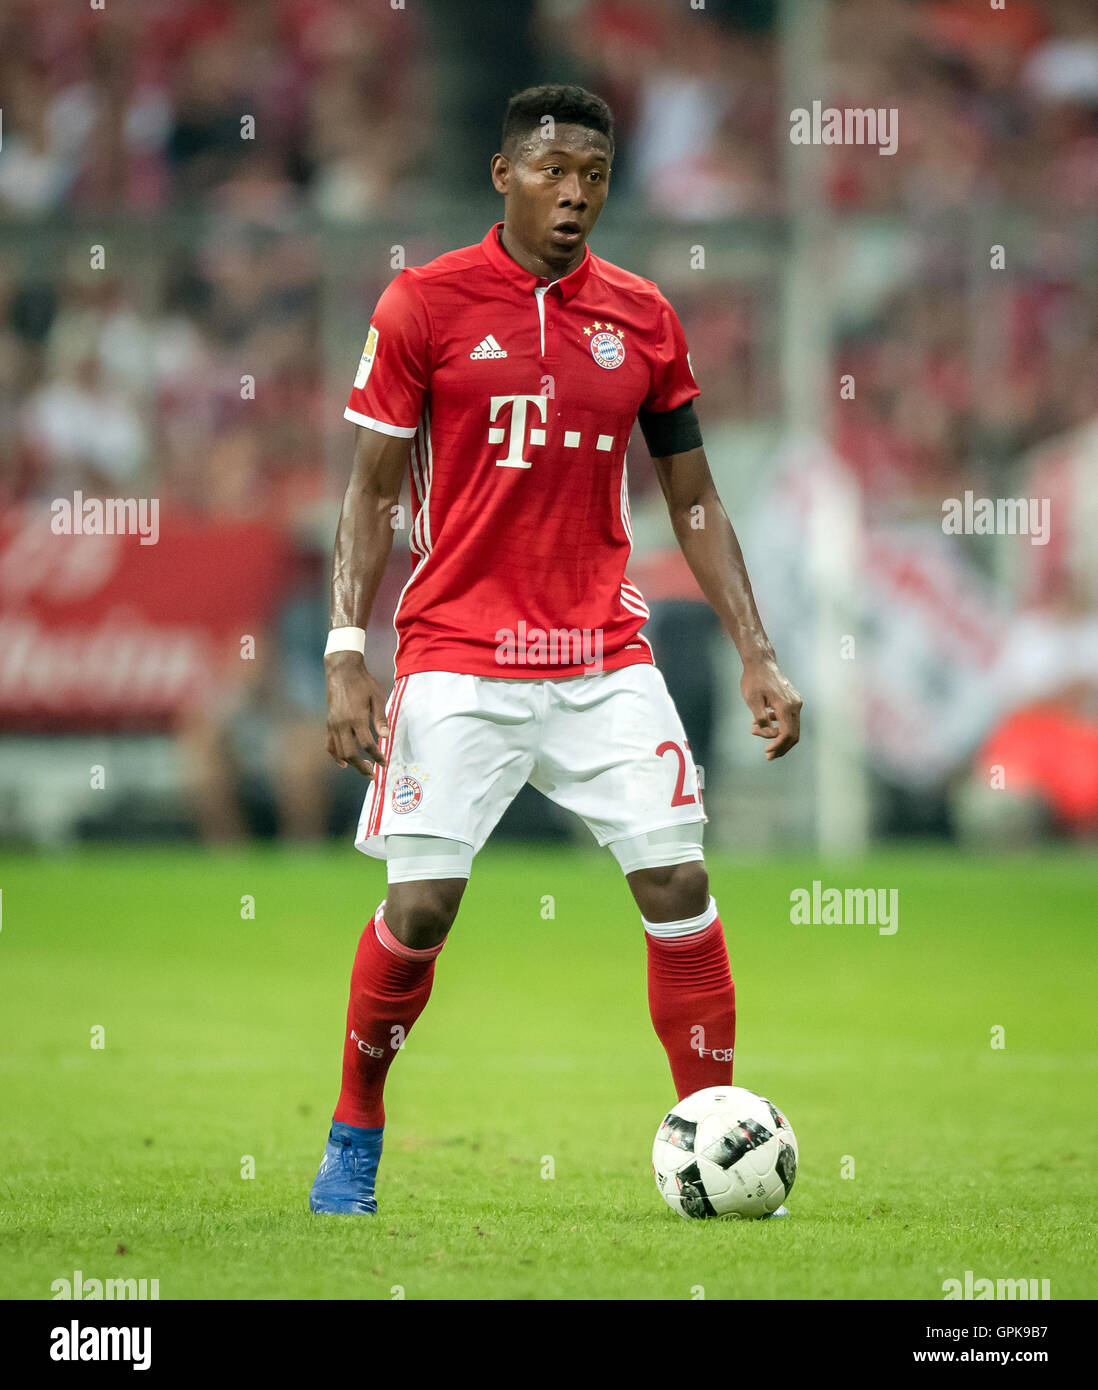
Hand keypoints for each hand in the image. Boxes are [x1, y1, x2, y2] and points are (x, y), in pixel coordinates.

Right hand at [325, 654, 389, 777]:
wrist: (342, 670)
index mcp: (356, 718)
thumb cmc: (363, 682)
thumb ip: (380, 718)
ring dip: (350, 763)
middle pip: (351, 753)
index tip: (384, 763)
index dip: (377, 756)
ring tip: (363, 768)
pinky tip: (342, 763)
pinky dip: (335, 756)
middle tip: (373, 774)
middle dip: (362, 767)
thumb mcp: (377, 697)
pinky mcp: (328, 723)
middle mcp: (342, 724)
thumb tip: (386, 737)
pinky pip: (329, 744)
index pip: (367, 745)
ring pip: (339, 752)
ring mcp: (333, 724)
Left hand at [740, 658, 801, 760]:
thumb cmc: (754, 680)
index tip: (767, 752)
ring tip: (756, 733)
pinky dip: (778, 725)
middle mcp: (795, 705)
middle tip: (768, 756)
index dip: (778, 746)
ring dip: (777, 735)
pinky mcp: (793, 700)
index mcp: (786, 706)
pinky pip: (789, 718)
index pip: (787, 734)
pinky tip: (762, 723)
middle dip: (781, 747)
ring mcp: (796, 702)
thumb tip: (769, 732)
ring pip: (792, 727)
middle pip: (793, 734)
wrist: (761, 662)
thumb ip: (761, 719)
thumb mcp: (752, 701)